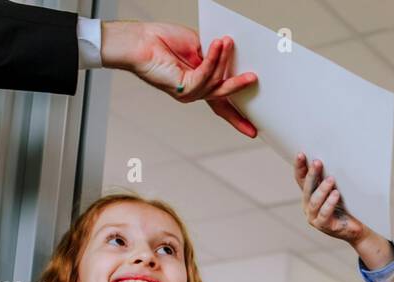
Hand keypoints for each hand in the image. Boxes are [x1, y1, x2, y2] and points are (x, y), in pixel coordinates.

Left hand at [101, 23, 257, 136]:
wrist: (139, 40)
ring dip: (224, 62)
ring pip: (216, 84)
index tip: (252, 128)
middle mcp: (194, 92)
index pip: (222, 103)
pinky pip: (204, 76)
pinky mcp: (183, 88)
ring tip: (229, 44)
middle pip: (223, 100)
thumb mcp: (197, 46)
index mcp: (198, 84)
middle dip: (239, 90)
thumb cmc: (161, 41)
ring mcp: (189, 93)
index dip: (238, 116)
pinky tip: (218, 45)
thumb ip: (214, 55)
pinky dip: (213, 59)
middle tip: (253, 80)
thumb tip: (231, 55)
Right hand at [294, 154, 369, 242]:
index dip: (300, 167)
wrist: (355, 227)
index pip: (301, 179)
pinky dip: (330, 203)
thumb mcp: (336, 189)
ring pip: (314, 201)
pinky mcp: (323, 225)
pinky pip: (324, 213)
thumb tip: (333, 157)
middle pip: (307, 188)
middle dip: (312, 174)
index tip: (301, 154)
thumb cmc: (346, 206)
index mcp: (309, 195)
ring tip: (331, 179)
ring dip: (322, 189)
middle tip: (317, 162)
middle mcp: (308, 205)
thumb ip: (329, 178)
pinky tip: (335, 194)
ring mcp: (313, 217)